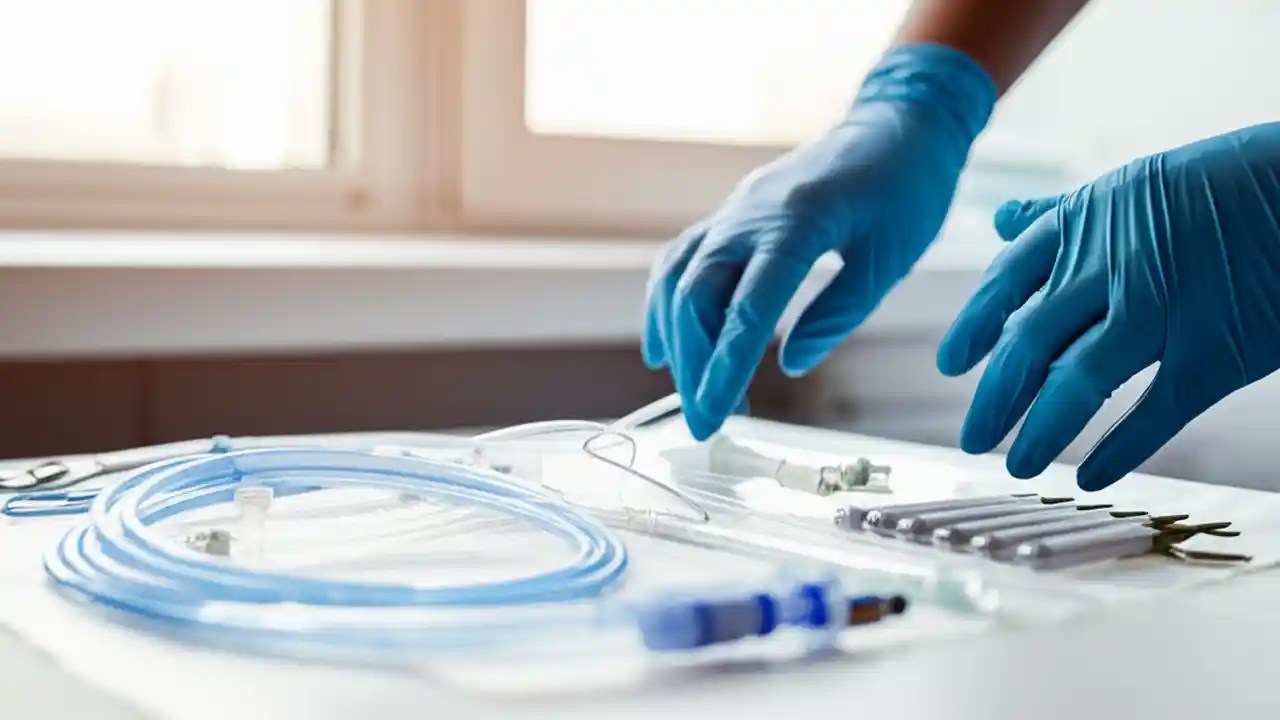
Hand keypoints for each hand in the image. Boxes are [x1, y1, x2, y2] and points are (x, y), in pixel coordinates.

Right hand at [642, 44, 995, 438]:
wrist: (897, 122)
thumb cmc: (907, 187)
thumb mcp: (890, 257)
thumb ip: (837, 312)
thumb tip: (790, 365)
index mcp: (797, 222)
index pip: (747, 306)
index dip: (725, 367)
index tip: (715, 418)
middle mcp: (750, 213)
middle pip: (696, 295)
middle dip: (693, 365)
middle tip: (705, 424)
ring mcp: (735, 210)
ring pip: (679, 278)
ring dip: (677, 341)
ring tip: (693, 393)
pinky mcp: (732, 213)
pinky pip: (682, 259)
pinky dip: (666, 304)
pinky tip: (663, 344)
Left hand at [939, 124, 1279, 489]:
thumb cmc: (1222, 186)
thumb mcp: (1130, 187)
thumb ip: (1061, 214)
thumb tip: (1001, 219)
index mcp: (1085, 223)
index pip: (1007, 281)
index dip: (975, 327)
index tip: (950, 364)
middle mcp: (1109, 268)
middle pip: (1029, 343)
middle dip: (995, 397)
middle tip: (971, 438)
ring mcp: (1160, 312)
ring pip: (1077, 384)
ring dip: (1040, 432)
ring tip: (1018, 466)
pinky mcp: (1213, 354)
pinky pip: (1152, 414)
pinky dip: (1118, 450)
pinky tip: (1091, 477)